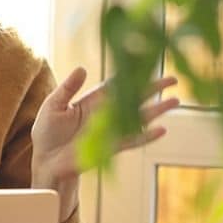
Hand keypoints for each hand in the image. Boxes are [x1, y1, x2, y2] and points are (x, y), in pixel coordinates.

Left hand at [31, 67, 178, 221]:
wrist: (46, 160)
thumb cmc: (47, 132)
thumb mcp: (53, 105)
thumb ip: (68, 88)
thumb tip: (83, 68)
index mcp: (93, 100)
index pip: (117, 84)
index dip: (133, 73)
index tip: (149, 63)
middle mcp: (106, 113)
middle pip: (135, 97)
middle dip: (154, 88)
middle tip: (175, 80)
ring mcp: (110, 130)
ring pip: (138, 117)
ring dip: (157, 110)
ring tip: (176, 102)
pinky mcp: (109, 147)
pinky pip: (131, 140)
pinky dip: (146, 136)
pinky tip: (161, 130)